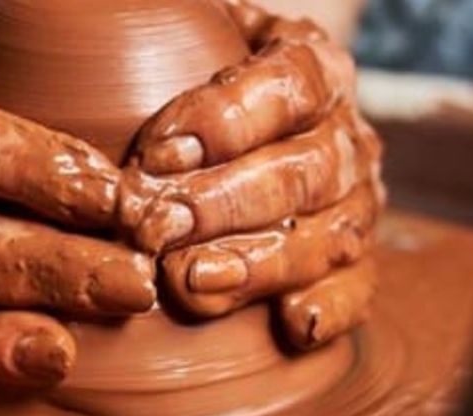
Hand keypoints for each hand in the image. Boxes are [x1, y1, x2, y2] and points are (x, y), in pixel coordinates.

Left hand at [122, 3, 384, 348]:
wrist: (239, 132)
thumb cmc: (192, 83)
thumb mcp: (184, 40)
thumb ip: (163, 35)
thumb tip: (114, 33)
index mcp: (313, 65)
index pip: (288, 84)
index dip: (226, 118)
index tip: (156, 152)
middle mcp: (346, 134)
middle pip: (305, 169)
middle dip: (224, 202)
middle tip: (155, 226)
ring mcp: (357, 201)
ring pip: (328, 234)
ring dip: (260, 263)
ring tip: (190, 281)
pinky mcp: (356, 261)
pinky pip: (358, 288)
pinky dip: (331, 309)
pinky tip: (290, 325)